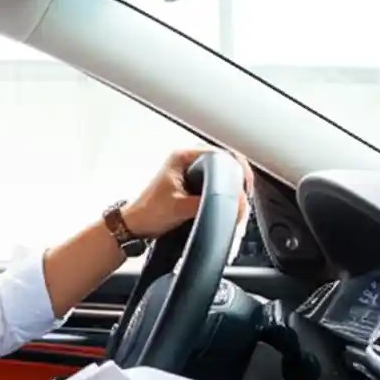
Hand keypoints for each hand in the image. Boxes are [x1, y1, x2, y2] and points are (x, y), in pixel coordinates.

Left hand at [122, 149, 253, 238]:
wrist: (135, 227)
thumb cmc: (148, 213)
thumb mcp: (179, 208)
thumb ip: (205, 203)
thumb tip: (228, 204)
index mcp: (182, 157)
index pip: (220, 153)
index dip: (236, 167)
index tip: (244, 183)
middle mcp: (187, 161)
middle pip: (224, 163)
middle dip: (237, 179)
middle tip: (244, 195)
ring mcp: (190, 173)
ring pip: (221, 174)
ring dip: (232, 188)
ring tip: (239, 202)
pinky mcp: (192, 186)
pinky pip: (215, 185)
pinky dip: (224, 194)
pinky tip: (230, 205)